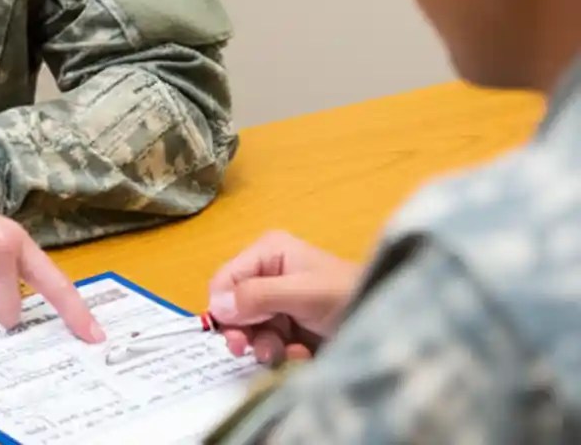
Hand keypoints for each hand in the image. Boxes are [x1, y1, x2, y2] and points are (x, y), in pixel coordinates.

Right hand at [207, 231, 362, 365]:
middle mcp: (268, 274)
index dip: (223, 308)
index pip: (224, 280)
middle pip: (233, 307)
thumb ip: (259, 296)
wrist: (391, 323)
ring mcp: (279, 301)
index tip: (236, 333)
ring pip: (249, 329)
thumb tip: (217, 306)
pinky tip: (300, 355)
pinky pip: (269, 342)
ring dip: (264, 346)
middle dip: (244, 331)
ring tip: (285, 353)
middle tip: (249, 350)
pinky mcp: (290, 325)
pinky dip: (281, 353)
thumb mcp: (302, 293)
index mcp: (268, 253)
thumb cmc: (346, 296)